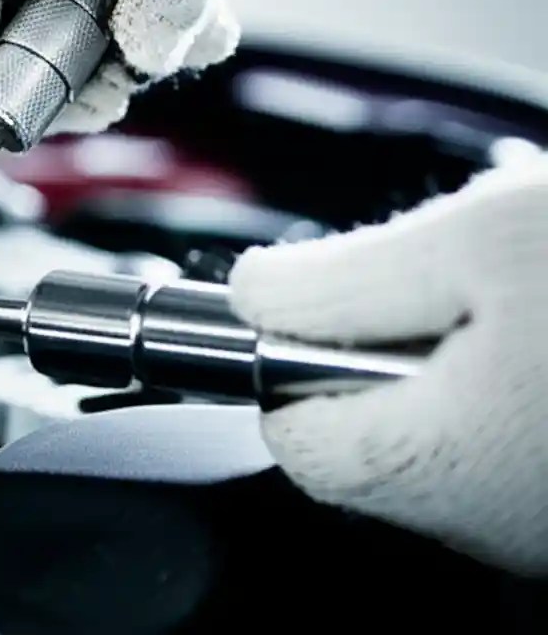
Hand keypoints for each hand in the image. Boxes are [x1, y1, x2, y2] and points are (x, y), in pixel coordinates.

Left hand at [229, 162, 547, 576]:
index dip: (290, 353)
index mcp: (430, 465)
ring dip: (471, 361)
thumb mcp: (474, 246)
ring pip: (455, 436)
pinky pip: (523, 445)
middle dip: (393, 348)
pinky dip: (526, 386)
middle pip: (374, 435)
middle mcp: (489, 525)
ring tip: (535, 302)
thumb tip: (251, 297)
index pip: (290, 429)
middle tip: (468, 284)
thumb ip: (338, 283)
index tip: (328, 301)